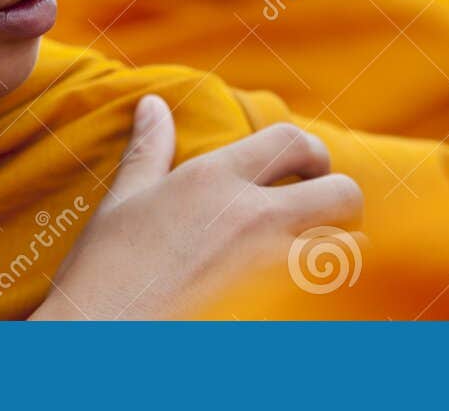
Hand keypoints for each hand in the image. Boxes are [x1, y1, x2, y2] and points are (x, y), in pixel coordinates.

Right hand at [30, 95, 362, 319]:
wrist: (97, 344)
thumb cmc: (103, 274)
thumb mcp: (122, 203)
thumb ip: (148, 150)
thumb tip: (152, 104)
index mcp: (214, 180)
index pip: (293, 139)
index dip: (312, 151)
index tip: (307, 169)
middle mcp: (252, 218)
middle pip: (342, 193)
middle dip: (342, 202)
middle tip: (319, 215)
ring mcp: (270, 271)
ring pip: (351, 250)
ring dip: (342, 252)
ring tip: (318, 261)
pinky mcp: (277, 315)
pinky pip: (331, 299)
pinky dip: (329, 298)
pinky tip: (304, 303)